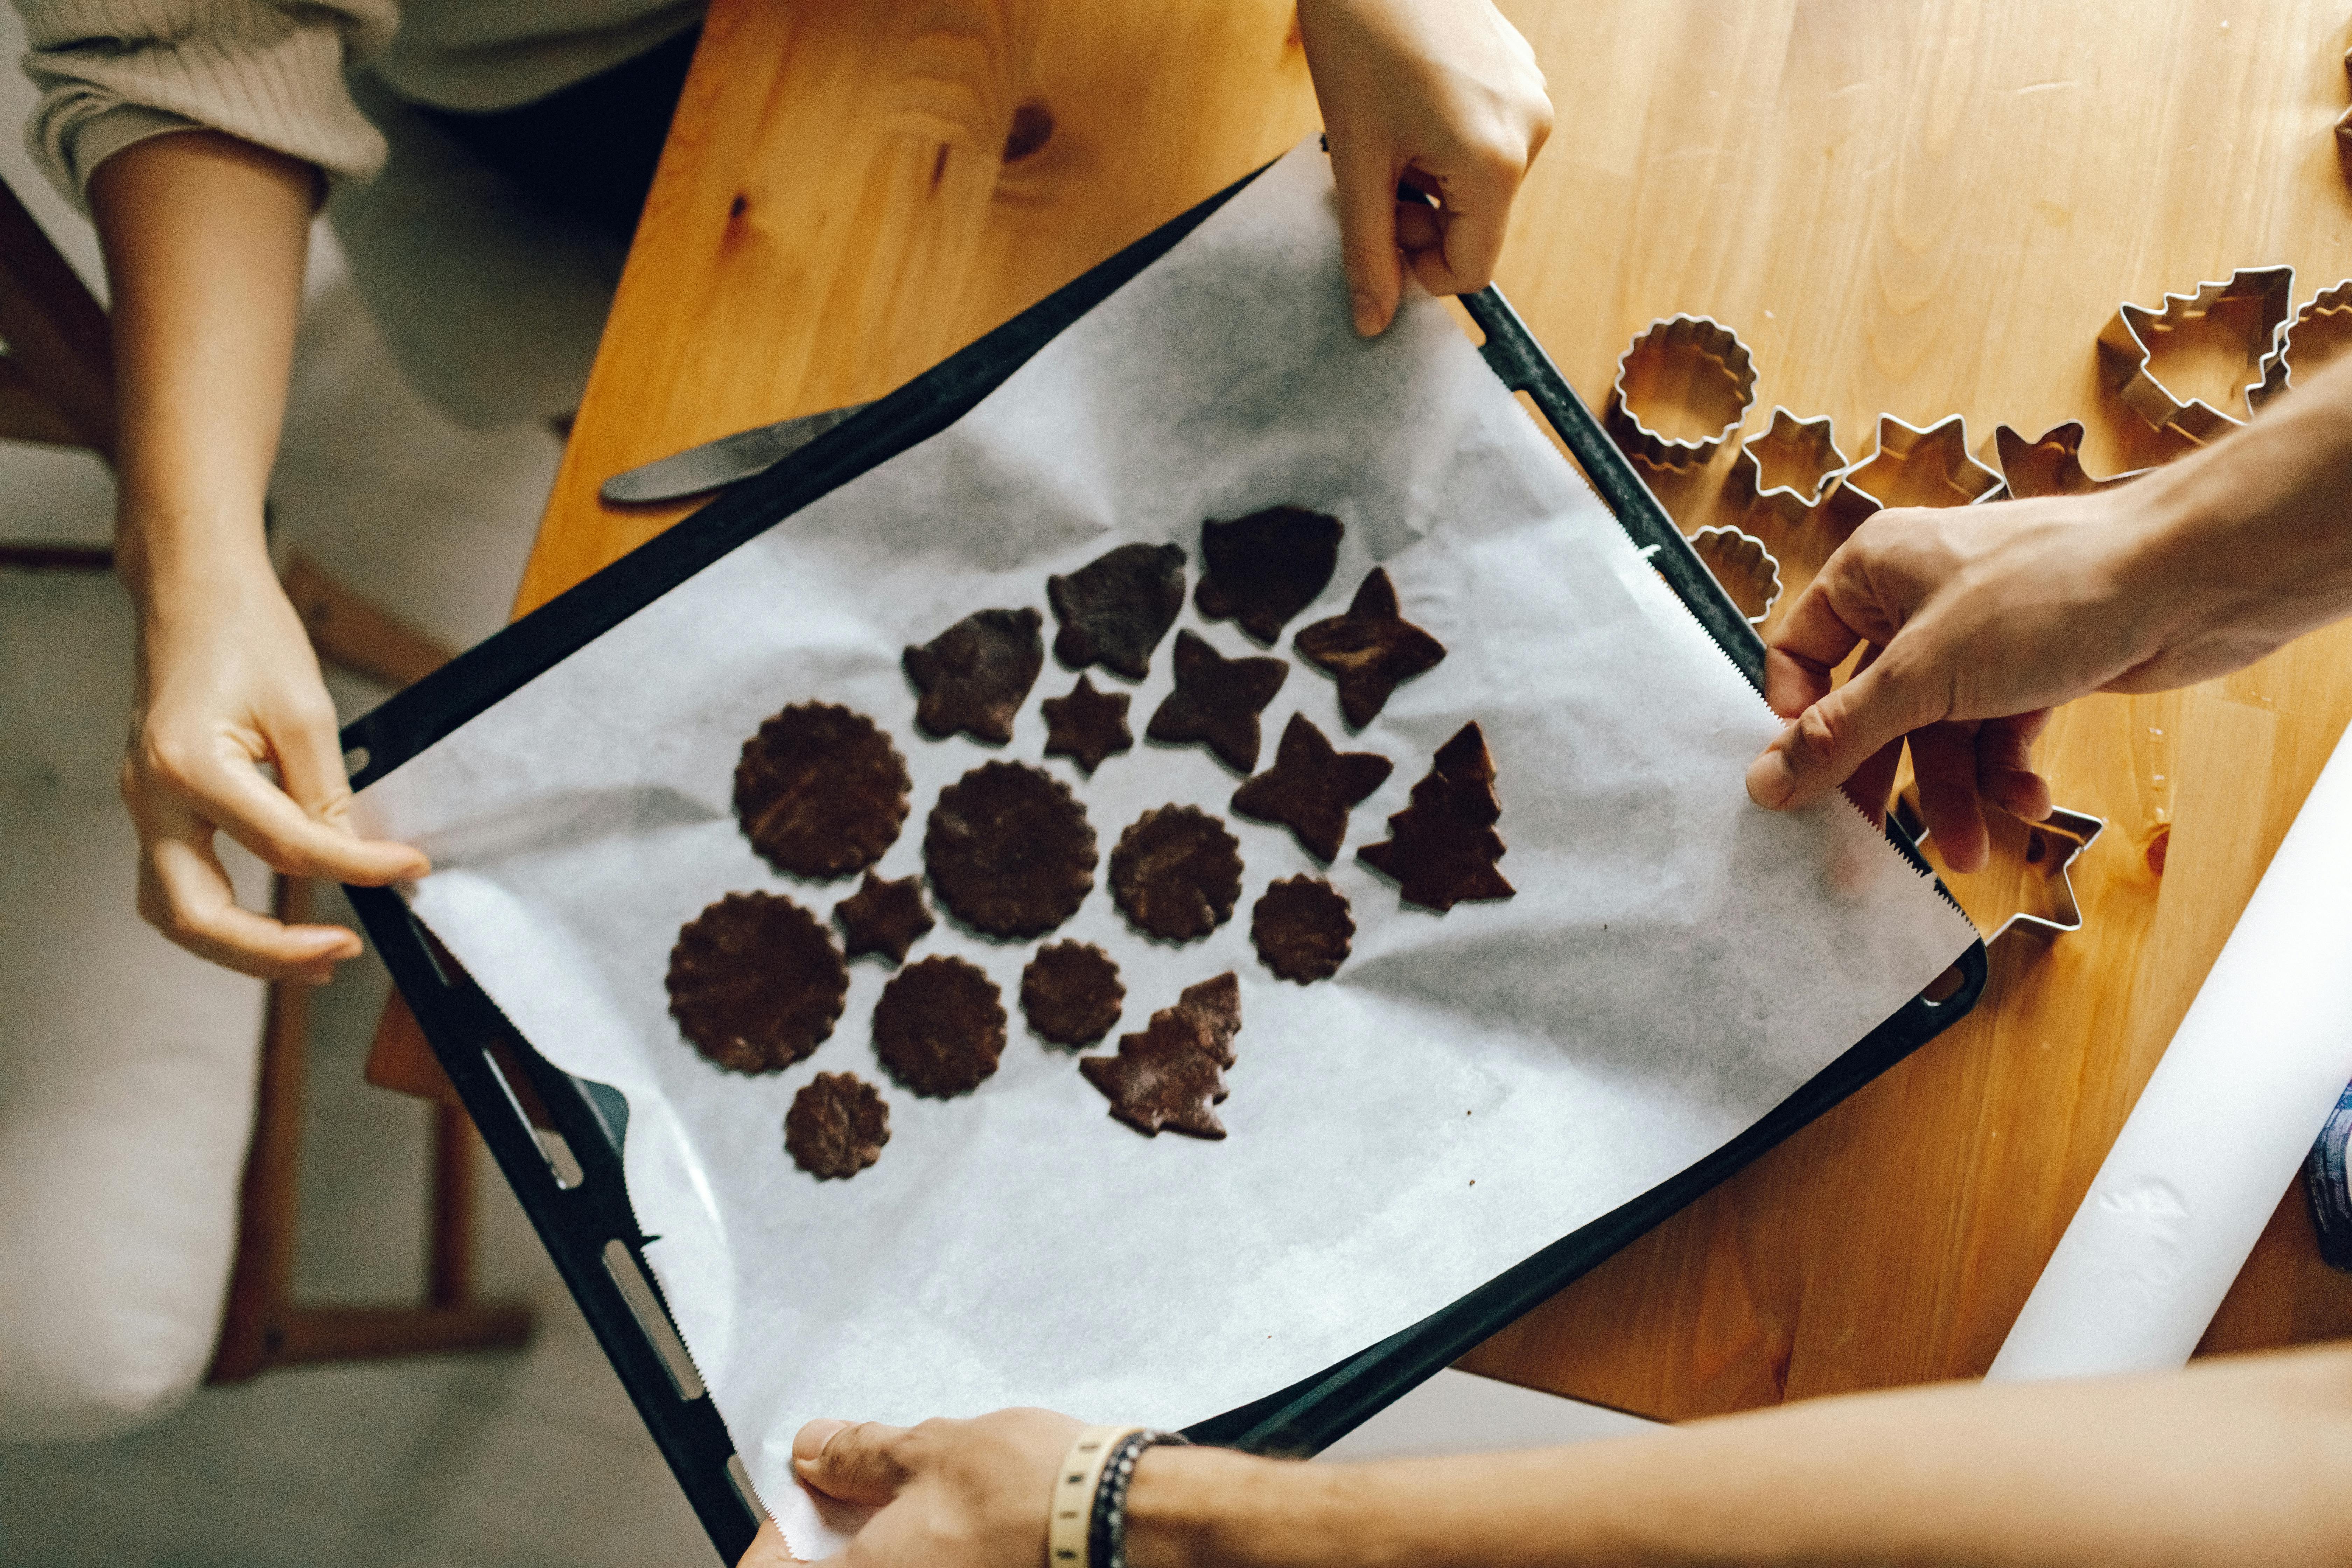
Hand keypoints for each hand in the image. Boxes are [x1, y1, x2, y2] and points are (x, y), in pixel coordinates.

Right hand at [123, 545, 428, 980]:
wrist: (193, 591)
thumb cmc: (242, 631)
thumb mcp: (304, 709)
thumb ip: (326, 792)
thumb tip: (355, 856)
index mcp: (189, 766)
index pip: (288, 847)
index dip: (359, 867)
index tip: (411, 868)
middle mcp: (151, 795)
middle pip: (198, 914)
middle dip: (272, 950)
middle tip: (342, 953)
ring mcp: (145, 805)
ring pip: (175, 911)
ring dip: (240, 947)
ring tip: (312, 954)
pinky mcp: (157, 806)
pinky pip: (176, 882)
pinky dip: (222, 913)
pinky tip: (274, 918)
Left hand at [759, 1409, 1079, 1566]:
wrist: (1117, 1521)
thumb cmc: (1027, 1493)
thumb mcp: (926, 1450)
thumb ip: (857, 1456)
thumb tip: (815, 1450)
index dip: (775, 1534)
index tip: (805, 1492)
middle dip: (835, 1534)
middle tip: (857, 1484)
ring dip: (885, 1541)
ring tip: (915, 1494)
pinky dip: (927, 1550)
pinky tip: (952, 1519)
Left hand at [1299, 0, 1553, 335]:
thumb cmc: (1359, 39)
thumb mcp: (1355, 159)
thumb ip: (1366, 249)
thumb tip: (1372, 322)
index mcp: (1495, 162)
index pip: (1471, 269)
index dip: (1417, 273)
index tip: (1375, 239)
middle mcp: (1530, 133)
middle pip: (1475, 226)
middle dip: (1419, 221)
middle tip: (1370, 178)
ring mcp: (1531, 99)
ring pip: (1477, 185)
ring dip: (1428, 182)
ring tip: (1388, 132)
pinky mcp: (1520, 75)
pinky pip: (1485, 141)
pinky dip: (1443, 145)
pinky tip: (1409, 103)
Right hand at [1744, 491, 2172, 871]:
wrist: (2188, 579)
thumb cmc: (2050, 589)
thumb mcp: (1922, 674)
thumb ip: (1841, 733)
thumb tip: (1765, 781)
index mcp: (1873, 571)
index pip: (1802, 653)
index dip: (1799, 720)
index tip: (1806, 780)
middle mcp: (1920, 600)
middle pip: (1872, 708)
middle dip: (1883, 780)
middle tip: (1869, 848)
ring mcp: (1980, 636)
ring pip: (1940, 731)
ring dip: (1955, 794)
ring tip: (1970, 848)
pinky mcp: (2035, 667)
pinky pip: (1999, 733)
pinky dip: (2008, 774)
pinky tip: (2030, 802)